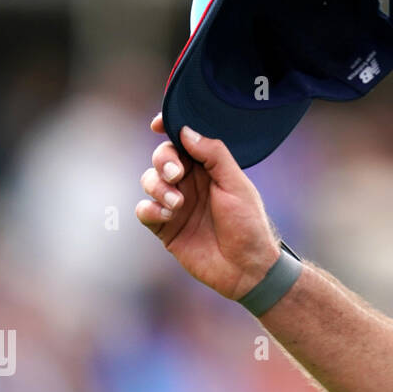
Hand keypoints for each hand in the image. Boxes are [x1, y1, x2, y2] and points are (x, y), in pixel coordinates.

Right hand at [136, 114, 280, 299]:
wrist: (246, 267)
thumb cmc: (248, 224)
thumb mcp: (236, 184)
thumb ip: (213, 156)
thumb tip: (186, 131)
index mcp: (210, 168)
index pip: (184, 141)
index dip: (169, 128)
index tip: (157, 124)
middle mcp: (191, 182)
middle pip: (163, 158)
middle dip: (164, 161)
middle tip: (177, 174)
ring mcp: (176, 204)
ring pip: (149, 181)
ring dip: (157, 186)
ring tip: (177, 203)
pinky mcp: (165, 227)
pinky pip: (144, 209)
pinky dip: (150, 208)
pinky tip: (167, 214)